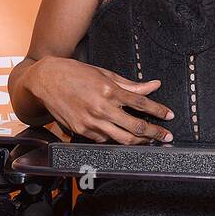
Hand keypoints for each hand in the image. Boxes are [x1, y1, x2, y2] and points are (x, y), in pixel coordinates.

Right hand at [30, 57, 173, 143]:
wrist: (45, 80)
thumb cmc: (74, 73)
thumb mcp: (105, 74)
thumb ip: (130, 84)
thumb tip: (153, 86)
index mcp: (108, 90)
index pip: (141, 104)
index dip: (159, 111)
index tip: (169, 116)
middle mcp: (101, 108)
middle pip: (135, 127)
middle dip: (155, 134)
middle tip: (166, 137)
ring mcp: (90, 122)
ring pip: (122, 139)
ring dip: (139, 142)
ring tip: (149, 141)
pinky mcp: (81, 131)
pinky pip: (104, 140)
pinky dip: (116, 139)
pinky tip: (123, 137)